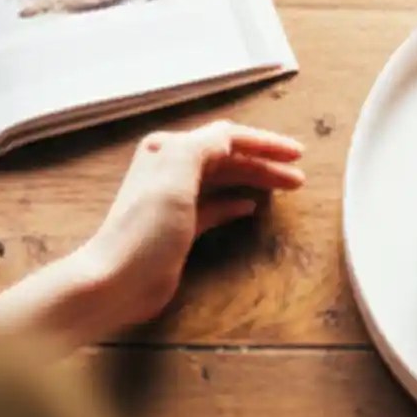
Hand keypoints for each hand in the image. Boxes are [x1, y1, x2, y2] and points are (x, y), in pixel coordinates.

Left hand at [77, 120, 304, 328]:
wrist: (117, 279)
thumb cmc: (146, 228)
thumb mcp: (176, 174)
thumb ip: (205, 147)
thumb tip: (231, 140)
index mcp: (170, 149)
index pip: (227, 137)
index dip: (265, 143)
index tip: (297, 153)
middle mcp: (171, 167)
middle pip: (230, 158)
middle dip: (265, 163)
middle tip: (299, 175)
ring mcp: (175, 198)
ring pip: (226, 180)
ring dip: (256, 180)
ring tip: (288, 188)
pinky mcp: (180, 226)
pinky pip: (215, 206)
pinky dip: (235, 202)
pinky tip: (252, 206)